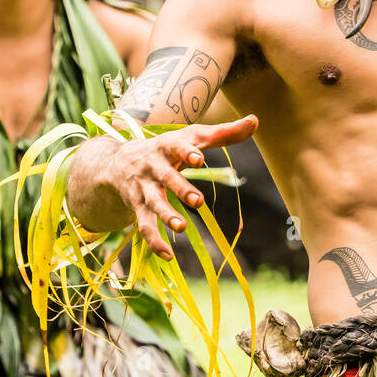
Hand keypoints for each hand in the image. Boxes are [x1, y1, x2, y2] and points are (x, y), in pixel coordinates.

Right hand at [107, 116, 257, 259]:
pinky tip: (168, 256)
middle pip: (165, 178)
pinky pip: (143, 226)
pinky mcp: (137, 208)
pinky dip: (154, 242)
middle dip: (180, 188)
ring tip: (182, 227)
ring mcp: (143, 189)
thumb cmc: (168, 148)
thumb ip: (224, 133)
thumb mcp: (193, 137)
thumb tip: (255, 121)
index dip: (186, 152)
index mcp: (167, 147)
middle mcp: (152, 168)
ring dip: (165, 215)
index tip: (199, 159)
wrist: (120, 161)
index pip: (176, 146)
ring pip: (152, 204)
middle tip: (198, 201)